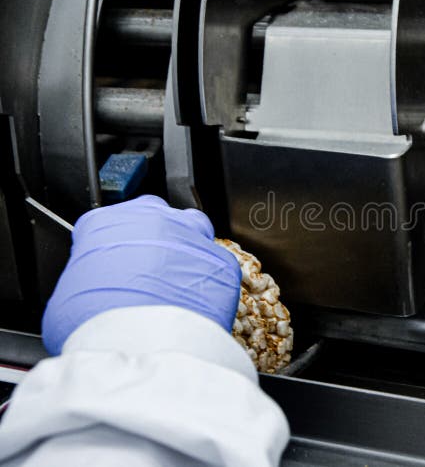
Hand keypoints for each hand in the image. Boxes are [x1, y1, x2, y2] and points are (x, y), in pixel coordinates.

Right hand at [42, 195, 241, 354]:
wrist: (142, 344)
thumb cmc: (94, 325)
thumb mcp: (65, 302)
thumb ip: (84, 283)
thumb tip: (90, 296)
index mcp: (105, 223)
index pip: (109, 223)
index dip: (114, 246)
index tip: (117, 264)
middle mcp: (152, 219)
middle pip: (156, 217)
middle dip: (155, 239)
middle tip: (149, 273)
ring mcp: (191, 237)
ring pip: (194, 231)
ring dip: (187, 251)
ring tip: (178, 285)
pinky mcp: (222, 262)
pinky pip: (218, 266)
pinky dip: (211, 282)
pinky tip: (200, 305)